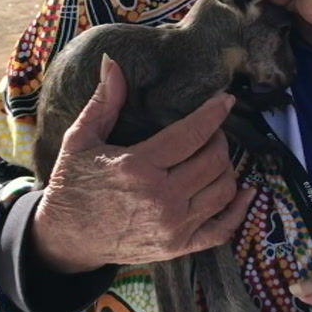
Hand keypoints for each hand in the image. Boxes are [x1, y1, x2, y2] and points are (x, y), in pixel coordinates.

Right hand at [31, 55, 256, 273]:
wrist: (66, 239)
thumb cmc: (73, 185)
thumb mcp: (80, 140)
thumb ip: (103, 103)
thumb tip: (113, 63)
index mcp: (137, 167)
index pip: (192, 134)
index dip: (214, 113)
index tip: (226, 100)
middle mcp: (160, 198)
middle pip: (214, 160)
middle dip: (219, 140)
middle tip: (210, 133)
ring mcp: (172, 227)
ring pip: (223, 190)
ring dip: (226, 168)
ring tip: (213, 157)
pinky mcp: (178, 247)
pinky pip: (223, 229)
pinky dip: (239, 209)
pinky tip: (244, 191)